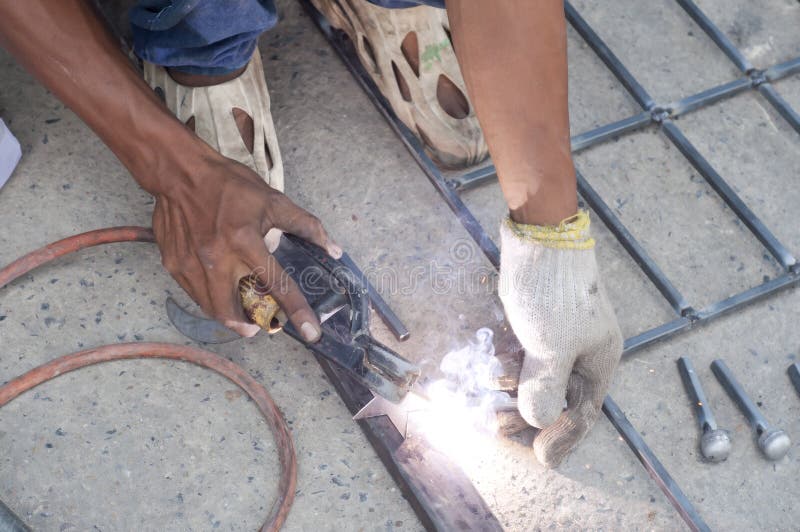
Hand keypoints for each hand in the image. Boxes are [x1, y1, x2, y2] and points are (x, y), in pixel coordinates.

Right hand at [151, 149, 340, 339]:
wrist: (179, 172)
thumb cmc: (229, 185)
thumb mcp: (273, 200)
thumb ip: (306, 226)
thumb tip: (334, 250)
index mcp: (245, 241)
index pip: (278, 285)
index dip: (297, 312)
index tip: (311, 334)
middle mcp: (216, 258)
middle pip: (236, 312)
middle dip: (253, 325)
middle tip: (263, 323)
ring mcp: (191, 264)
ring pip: (213, 309)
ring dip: (232, 317)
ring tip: (243, 314)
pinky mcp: (174, 265)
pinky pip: (195, 295)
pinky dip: (211, 299)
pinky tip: (221, 291)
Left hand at [499, 211, 622, 467]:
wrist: (539, 234)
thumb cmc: (552, 292)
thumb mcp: (550, 347)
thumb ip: (545, 388)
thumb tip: (538, 423)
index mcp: (598, 360)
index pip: (583, 412)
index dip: (562, 438)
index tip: (540, 459)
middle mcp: (582, 350)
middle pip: (557, 397)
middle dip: (528, 416)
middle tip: (499, 430)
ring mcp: (559, 333)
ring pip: (536, 376)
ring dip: (513, 392)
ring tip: (488, 405)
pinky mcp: (538, 319)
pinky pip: (523, 354)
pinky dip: (508, 367)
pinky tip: (489, 370)